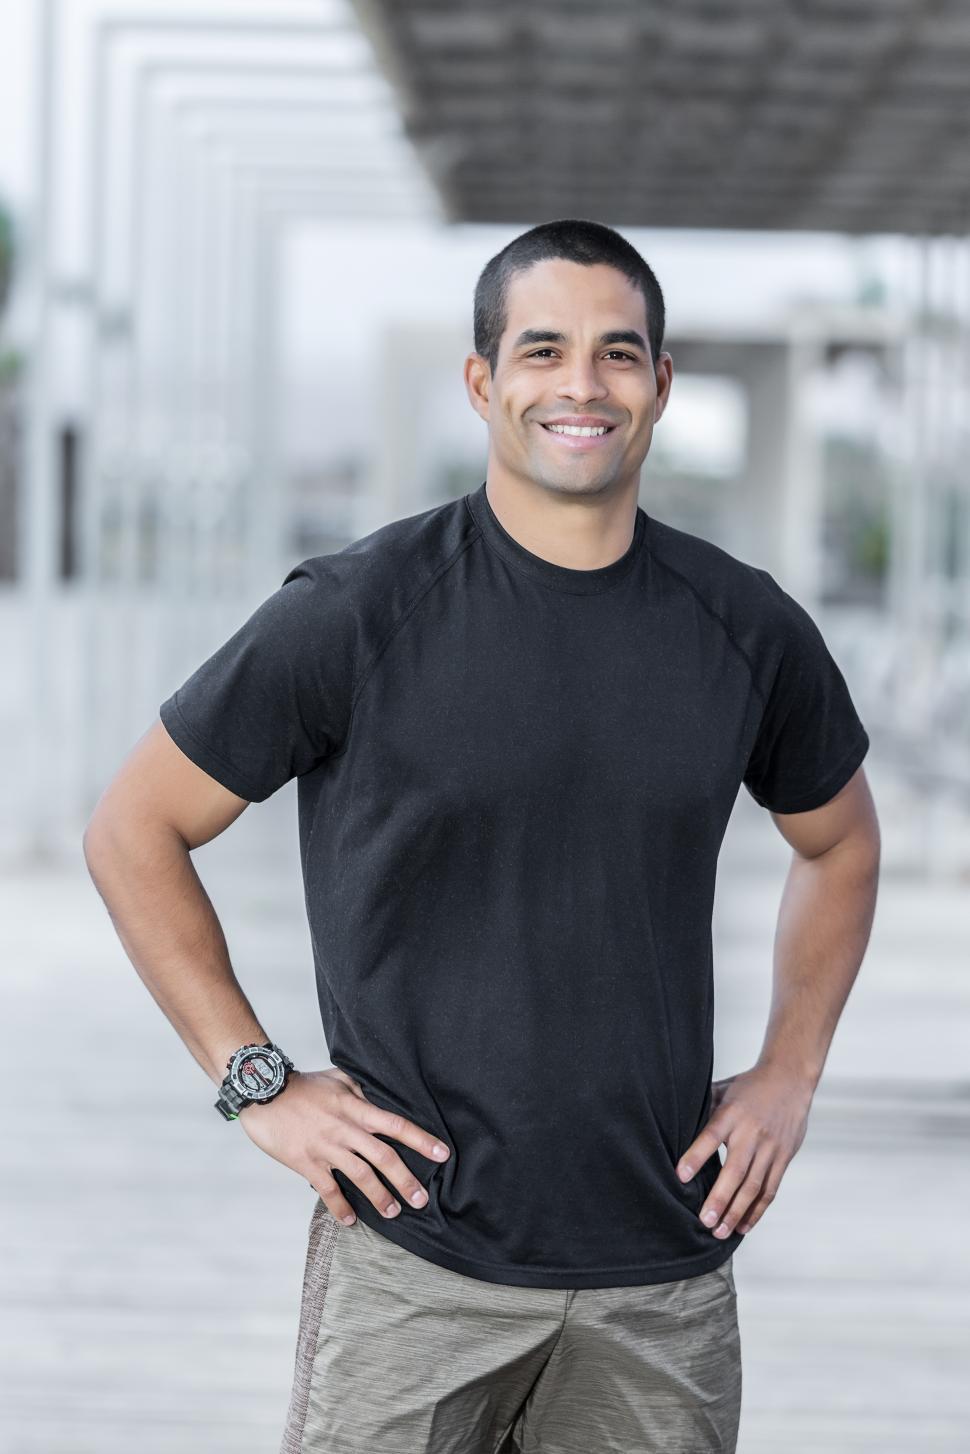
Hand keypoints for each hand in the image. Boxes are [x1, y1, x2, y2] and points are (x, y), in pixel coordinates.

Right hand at [238, 1067, 449, 1224]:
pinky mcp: (306, 1162)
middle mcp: (345, 1130)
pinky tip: (350, 1221)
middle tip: (421, 1200)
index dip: (421, 1140)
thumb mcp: (338, 1079)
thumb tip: (381, 1098)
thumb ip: (361, 1091)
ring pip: (360, 1177)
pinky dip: (340, 1207)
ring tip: (393, 1212)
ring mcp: (326, 1148)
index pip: (396, 1125)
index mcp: (356, 1109)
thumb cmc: (303, 1085)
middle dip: (405, 1180)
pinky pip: (327, 1189)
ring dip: (379, 1197)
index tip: (442, 1153)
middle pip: (383, 1157)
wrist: (265, 1092)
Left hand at [676, 1063, 813, 1237]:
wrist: (790, 1079)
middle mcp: (752, 1133)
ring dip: (737, 1211)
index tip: (681, 1176)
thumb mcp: (723, 1089)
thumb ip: (703, 1108)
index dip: (696, 1156)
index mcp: (732, 1114)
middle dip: (720, 1198)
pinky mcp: (783, 1158)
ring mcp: (770, 1148)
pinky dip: (758, 1210)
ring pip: (754, 1185)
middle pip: (735, 1170)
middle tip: (705, 1221)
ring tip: (721, 1231)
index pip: (711, 1136)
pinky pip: (770, 1188)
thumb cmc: (750, 1085)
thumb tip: (673, 1121)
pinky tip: (744, 1225)